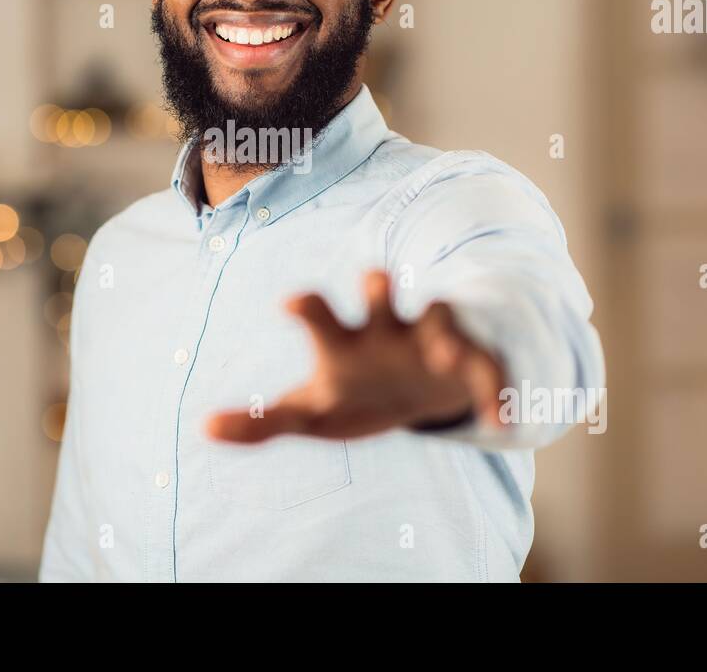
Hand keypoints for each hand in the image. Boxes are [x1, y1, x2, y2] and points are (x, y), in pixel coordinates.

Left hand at [205, 269, 505, 442]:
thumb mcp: (312, 411)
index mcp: (344, 339)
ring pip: (437, 318)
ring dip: (442, 331)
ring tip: (445, 350)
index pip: (320, 314)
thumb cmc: (358, 393)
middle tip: (374, 278)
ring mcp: (430, 342)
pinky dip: (495, 393)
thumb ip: (262, 422)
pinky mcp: (471, 364)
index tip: (291, 303)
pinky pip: (486, 372)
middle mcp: (385, 329)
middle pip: (378, 296)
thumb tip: (205, 428)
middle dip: (377, 289)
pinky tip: (501, 421)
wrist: (421, 393)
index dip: (308, 307)